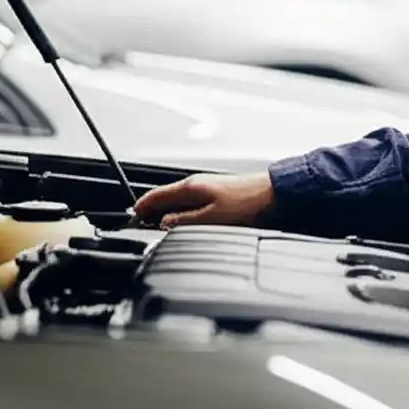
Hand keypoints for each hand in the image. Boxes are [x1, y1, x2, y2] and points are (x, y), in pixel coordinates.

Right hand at [132, 171, 273, 228]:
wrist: (277, 194)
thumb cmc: (249, 204)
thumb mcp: (211, 219)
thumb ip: (184, 222)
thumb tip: (163, 225)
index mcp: (191, 186)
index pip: (155, 195)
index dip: (140, 207)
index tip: (131, 218)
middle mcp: (197, 183)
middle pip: (164, 196)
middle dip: (151, 210)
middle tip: (142, 225)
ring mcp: (209, 187)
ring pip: (178, 199)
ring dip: (166, 211)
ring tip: (160, 225)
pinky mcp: (220, 194)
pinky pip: (191, 202)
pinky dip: (182, 211)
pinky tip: (186, 221)